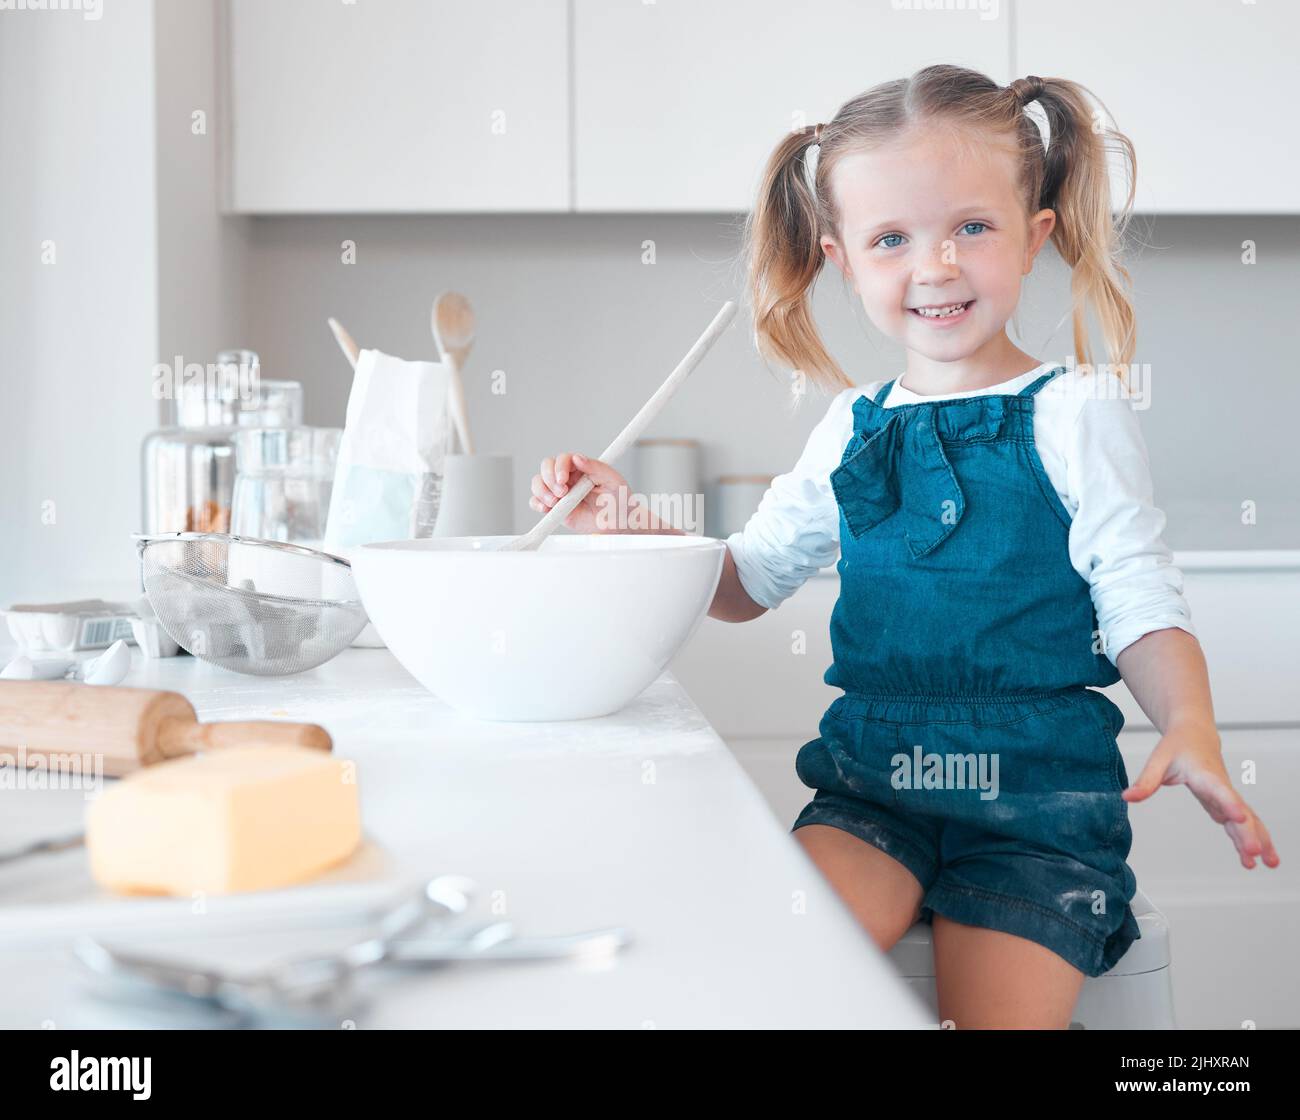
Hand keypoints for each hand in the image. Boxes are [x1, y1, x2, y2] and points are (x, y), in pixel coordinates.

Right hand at [529, 452, 631, 533]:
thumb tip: (578, 457)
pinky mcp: (555, 508)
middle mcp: (568, 478)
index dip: (559, 467)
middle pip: (546, 467)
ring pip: (538, 483)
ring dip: (542, 491)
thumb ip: (596, 467)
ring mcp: (560, 493)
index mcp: (581, 468)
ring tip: (555, 502)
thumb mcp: (613, 481)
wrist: (617, 526)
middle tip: (562, 492)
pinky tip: (546, 508)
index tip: (563, 479)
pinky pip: (536, 502)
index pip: (563, 459)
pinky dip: (536, 503)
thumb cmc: (619, 501)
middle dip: (549, 479)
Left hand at [1124, 722, 1279, 869]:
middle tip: (1254, 852)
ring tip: (1269, 863)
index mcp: (1204, 774)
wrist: (1195, 734)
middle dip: (1248, 831)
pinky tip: (1251, 860)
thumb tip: (1127, 798)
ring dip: (1259, 839)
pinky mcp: (1226, 804)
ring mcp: (1227, 797)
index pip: (1219, 789)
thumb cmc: (1177, 746)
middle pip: (1239, 810)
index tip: (1239, 816)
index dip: (1229, 803)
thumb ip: (1145, 781)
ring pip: (1248, 819)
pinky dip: (1249, 840)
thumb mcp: (1158, 760)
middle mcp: (1221, 787)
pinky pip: (1242, 824)